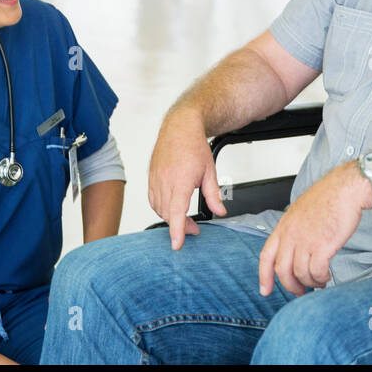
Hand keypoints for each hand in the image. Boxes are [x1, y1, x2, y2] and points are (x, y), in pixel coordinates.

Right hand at [148, 108, 226, 249]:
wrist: (179, 127)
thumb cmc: (194, 146)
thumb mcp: (210, 171)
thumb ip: (214, 194)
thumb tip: (220, 212)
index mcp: (181, 180)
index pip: (176, 211)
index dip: (177, 229)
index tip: (177, 244)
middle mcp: (165, 181)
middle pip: (168, 214)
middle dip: (180, 227)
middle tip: (194, 230)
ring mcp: (155, 179)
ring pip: (159, 209)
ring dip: (171, 218)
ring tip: (185, 220)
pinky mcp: (150, 178)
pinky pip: (152, 200)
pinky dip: (161, 209)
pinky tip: (171, 209)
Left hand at [258, 162, 370, 296]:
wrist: (345, 189)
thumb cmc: (328, 198)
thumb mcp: (300, 212)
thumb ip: (294, 230)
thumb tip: (294, 249)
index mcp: (284, 226)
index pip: (266, 256)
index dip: (264, 276)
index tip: (265, 291)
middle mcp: (291, 234)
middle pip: (282, 270)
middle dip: (291, 286)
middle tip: (300, 291)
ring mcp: (306, 240)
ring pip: (300, 274)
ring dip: (310, 282)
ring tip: (319, 281)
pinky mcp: (323, 246)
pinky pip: (317, 271)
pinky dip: (321, 278)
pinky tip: (326, 276)